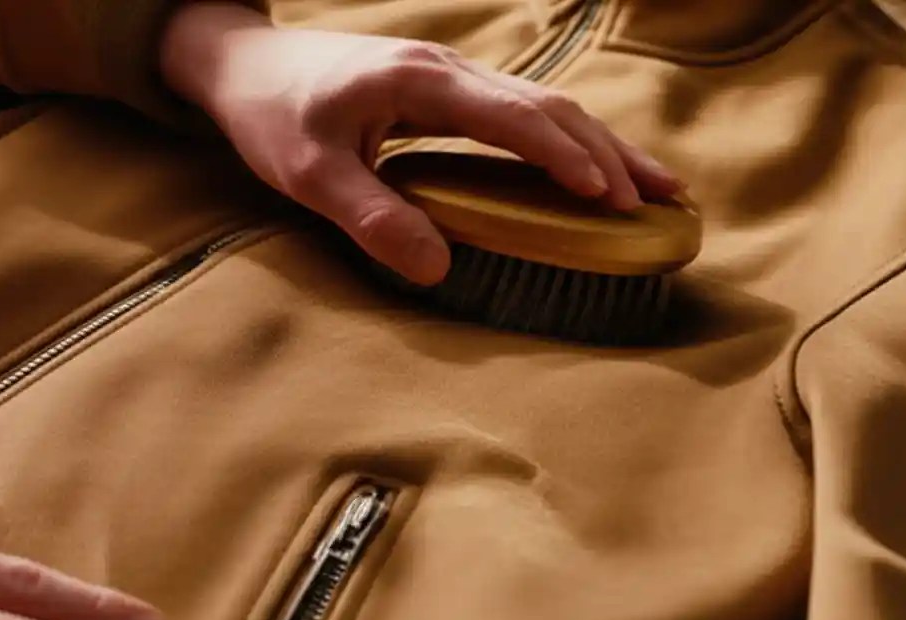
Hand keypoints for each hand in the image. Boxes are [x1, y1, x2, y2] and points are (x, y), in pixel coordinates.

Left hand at [161, 1, 683, 285]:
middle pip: (550, 105)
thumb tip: (440, 269)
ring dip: (600, 144)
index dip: (566, 158)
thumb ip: (371, 218)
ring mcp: (450, 75)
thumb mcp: (308, 175)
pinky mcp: (446, 89)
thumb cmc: (271, 116)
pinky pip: (522, 111)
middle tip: (661, 200)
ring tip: (653, 185)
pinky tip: (586, 167)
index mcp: (420, 84)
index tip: (610, 200)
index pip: (516, 117)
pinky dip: (566, 141)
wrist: (244, 65)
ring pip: (545, 104)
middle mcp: (447, 70)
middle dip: (609, 153)